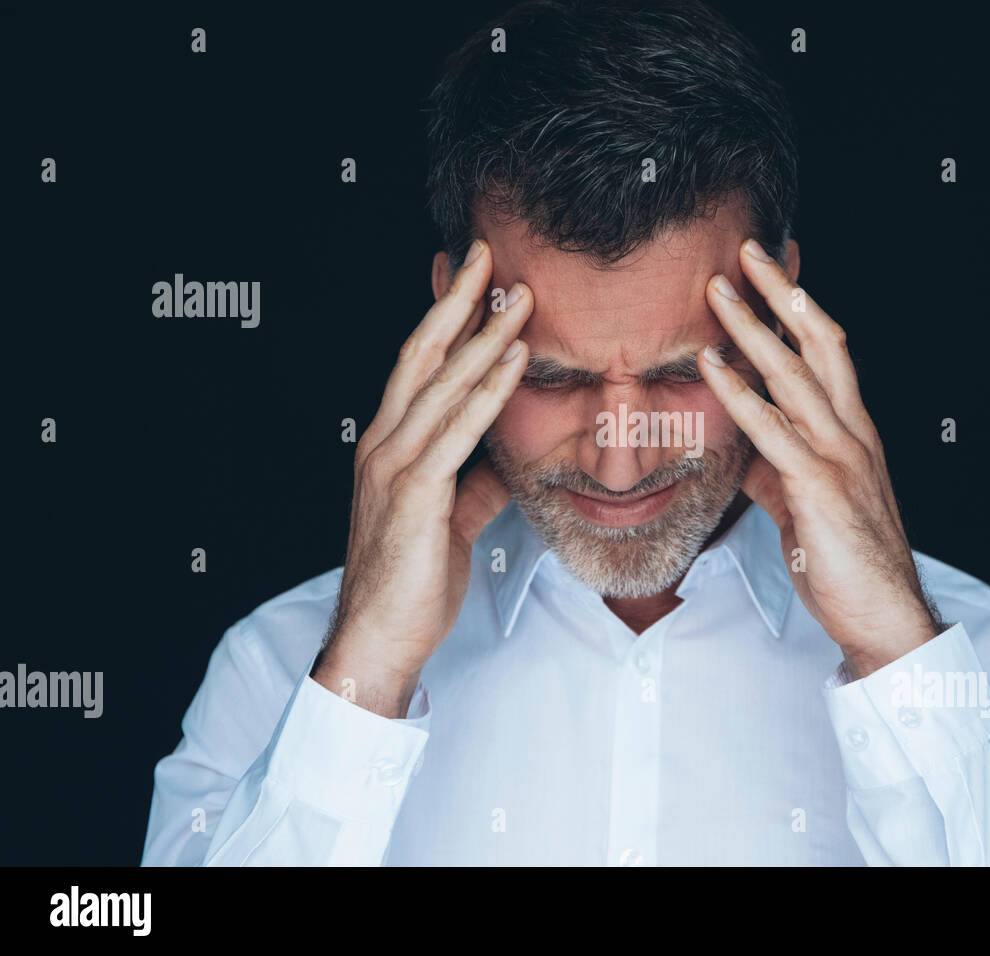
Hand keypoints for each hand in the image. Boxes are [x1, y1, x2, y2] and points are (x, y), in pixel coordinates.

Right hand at [312, 240, 531, 715]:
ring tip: (519, 295)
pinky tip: (516, 362)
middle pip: (422, 355)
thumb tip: (505, 462)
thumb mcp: (451, 520)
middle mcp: (384, 444)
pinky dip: (488, 392)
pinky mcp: (415, 494)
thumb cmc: (413, 581)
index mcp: (389, 446)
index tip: (473, 279)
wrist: (380, 639)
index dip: (444, 319)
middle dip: (457, 302)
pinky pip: (458, 431)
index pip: (417, 367)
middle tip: (490, 254)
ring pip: (441, 384)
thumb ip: (475, 484)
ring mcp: (395, 465)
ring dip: (484, 335)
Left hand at [698, 239, 941, 679]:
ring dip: (752, 328)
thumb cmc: (847, 562)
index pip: (829, 354)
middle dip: (782, 294)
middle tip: (748, 251)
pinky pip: (773, 429)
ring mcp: (840, 455)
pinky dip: (740, 394)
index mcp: (854, 433)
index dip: (801, 311)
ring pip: (794, 375)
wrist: (884, 617)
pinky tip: (712, 367)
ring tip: (717, 291)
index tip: (772, 274)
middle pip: (819, 344)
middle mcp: (853, 432)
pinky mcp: (819, 486)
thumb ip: (777, 472)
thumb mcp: (807, 506)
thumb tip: (745, 452)